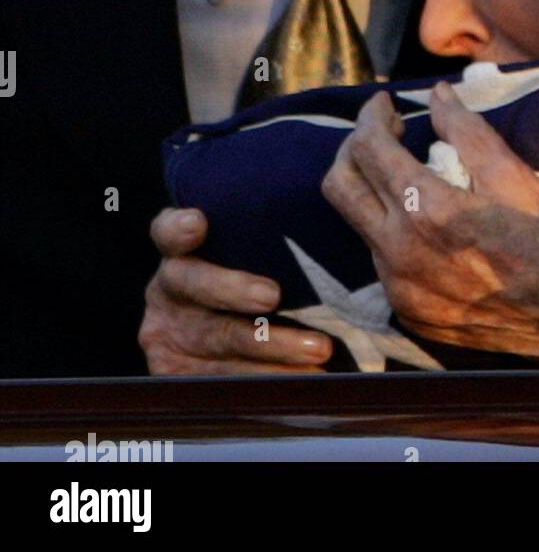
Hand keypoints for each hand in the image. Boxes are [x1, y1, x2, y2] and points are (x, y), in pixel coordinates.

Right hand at [139, 207, 333, 374]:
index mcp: (180, 249)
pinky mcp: (178, 372)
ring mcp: (168, 332)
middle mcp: (169, 287)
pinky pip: (226, 379)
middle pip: (194, 284)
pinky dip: (269, 377)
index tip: (198, 223)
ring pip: (220, 338)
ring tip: (316, 348)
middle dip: (235, 290)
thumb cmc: (252, 269)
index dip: (179, 228)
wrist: (223, 325)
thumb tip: (324, 204)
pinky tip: (303, 375)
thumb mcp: (249, 245)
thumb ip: (263, 231)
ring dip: (272, 345)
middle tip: (273, 295)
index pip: (169, 231)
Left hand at [321, 84, 538, 366]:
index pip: (368, 149)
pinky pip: (383, 262)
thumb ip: (468, 132)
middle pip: (339, 186)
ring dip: (375, 191)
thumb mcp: (519, 177)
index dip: (371, 116)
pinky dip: (395, 231)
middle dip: (355, 147)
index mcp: (431, 213)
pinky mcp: (411, 315)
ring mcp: (402, 291)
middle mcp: (403, 256)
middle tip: (387, 131)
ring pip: (358, 225)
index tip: (387, 104)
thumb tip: (437, 94)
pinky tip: (431, 224)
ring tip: (412, 175)